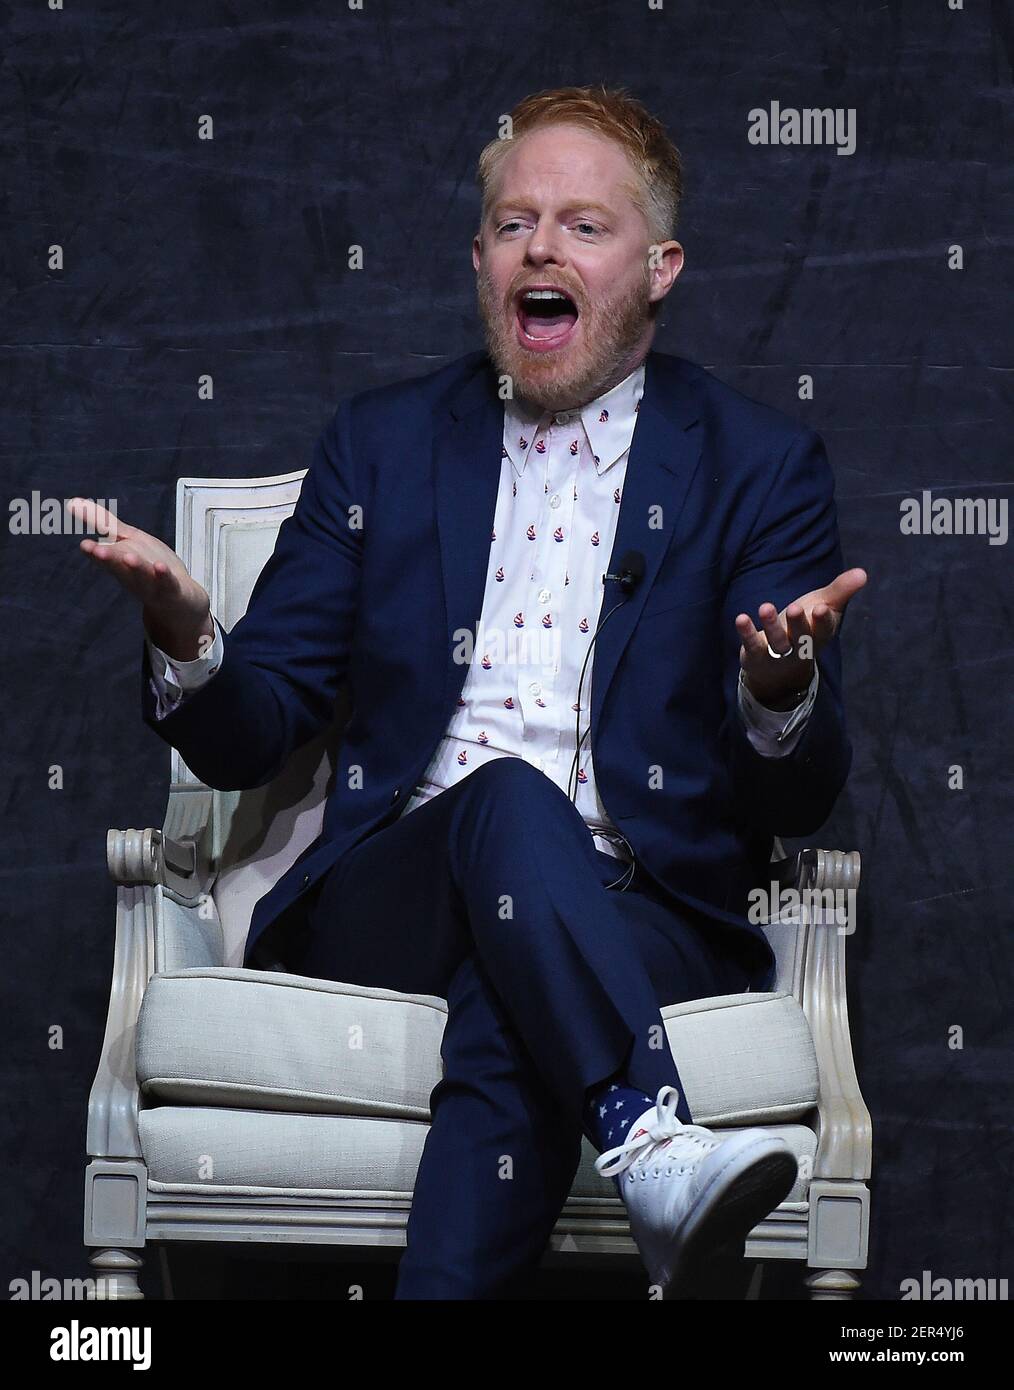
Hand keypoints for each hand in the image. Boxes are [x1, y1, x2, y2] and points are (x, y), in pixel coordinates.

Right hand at [68, 496, 214, 659]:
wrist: (178, 601)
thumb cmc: (148, 569)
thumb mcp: (125, 540)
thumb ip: (103, 522)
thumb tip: (72, 502)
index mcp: (119, 562)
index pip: (104, 556)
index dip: (95, 551)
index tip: (85, 545)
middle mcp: (132, 575)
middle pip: (120, 565)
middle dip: (109, 557)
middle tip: (96, 550)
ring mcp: (152, 583)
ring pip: (142, 575)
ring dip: (135, 565)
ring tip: (128, 557)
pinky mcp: (172, 587)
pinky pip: (167, 581)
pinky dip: (162, 574)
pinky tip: (160, 566)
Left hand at [735, 568, 866, 708]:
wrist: (780, 668)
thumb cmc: (805, 629)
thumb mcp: (823, 607)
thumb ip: (840, 591)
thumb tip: (863, 573)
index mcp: (820, 635)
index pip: (824, 630)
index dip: (822, 621)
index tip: (822, 608)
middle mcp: (801, 648)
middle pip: (801, 637)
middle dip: (798, 624)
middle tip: (794, 608)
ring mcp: (778, 654)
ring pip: (777, 642)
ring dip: (771, 625)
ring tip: (765, 607)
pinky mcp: (756, 655)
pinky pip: (752, 644)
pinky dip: (747, 632)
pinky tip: (741, 618)